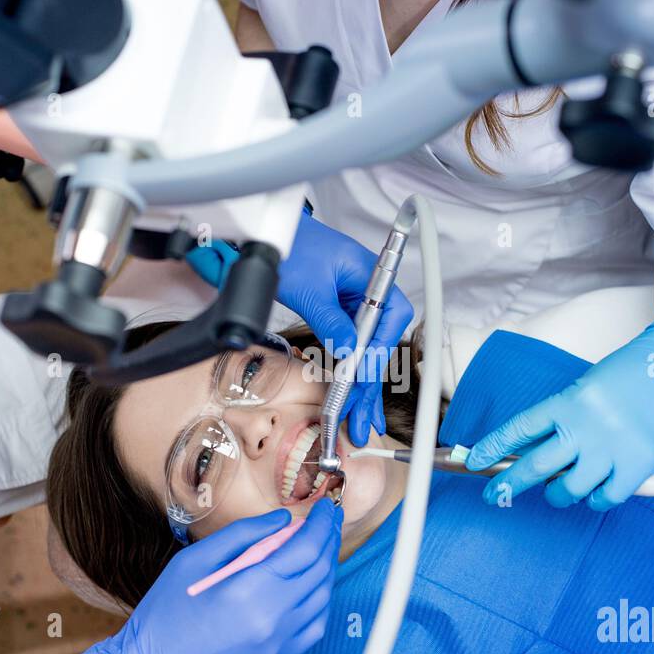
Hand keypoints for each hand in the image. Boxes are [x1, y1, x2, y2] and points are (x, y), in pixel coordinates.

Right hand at [74, 499, 341, 653]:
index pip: (307, 548)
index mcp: (252, 588)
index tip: (326, 508)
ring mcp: (280, 644)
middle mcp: (274, 618)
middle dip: (328, 540)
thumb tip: (282, 521)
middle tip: (326, 522)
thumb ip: (242, 536)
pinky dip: (320, 602)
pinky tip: (310, 588)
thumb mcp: (194, 561)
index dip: (322, 524)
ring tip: (318, 550)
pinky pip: (315, 628)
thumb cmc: (165, 616)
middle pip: (321, 571)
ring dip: (326, 570)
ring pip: (323, 599)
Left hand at [277, 211, 413, 445]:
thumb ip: (331, 322)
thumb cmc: (287, 246)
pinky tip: (347, 395)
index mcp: (370, 273)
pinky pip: (347, 343)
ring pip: (363, 348)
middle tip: (363, 419)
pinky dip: (345, 369)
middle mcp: (366, 288)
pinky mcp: (335, 311)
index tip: (363, 375)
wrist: (262, 233)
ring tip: (358, 420)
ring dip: (360, 384)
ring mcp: (352, 301)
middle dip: (370, 382)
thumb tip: (348, 354)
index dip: (379, 350)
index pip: (391, 317)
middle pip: (378, 340)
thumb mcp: (309, 289)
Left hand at [466, 300, 653, 510]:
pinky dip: (596, 500)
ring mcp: (610, 448)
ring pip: (567, 490)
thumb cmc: (628, 376)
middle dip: (508, 484)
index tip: (472, 461)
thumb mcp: (584, 389)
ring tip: (561, 490)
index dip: (492, 447)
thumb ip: (561, 420)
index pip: (519, 428)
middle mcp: (584, 426)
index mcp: (567, 402)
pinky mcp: (637, 465)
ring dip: (559, 495)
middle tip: (495, 495)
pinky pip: (604, 499)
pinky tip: (597, 491)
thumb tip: (531, 451)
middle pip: (535, 466)